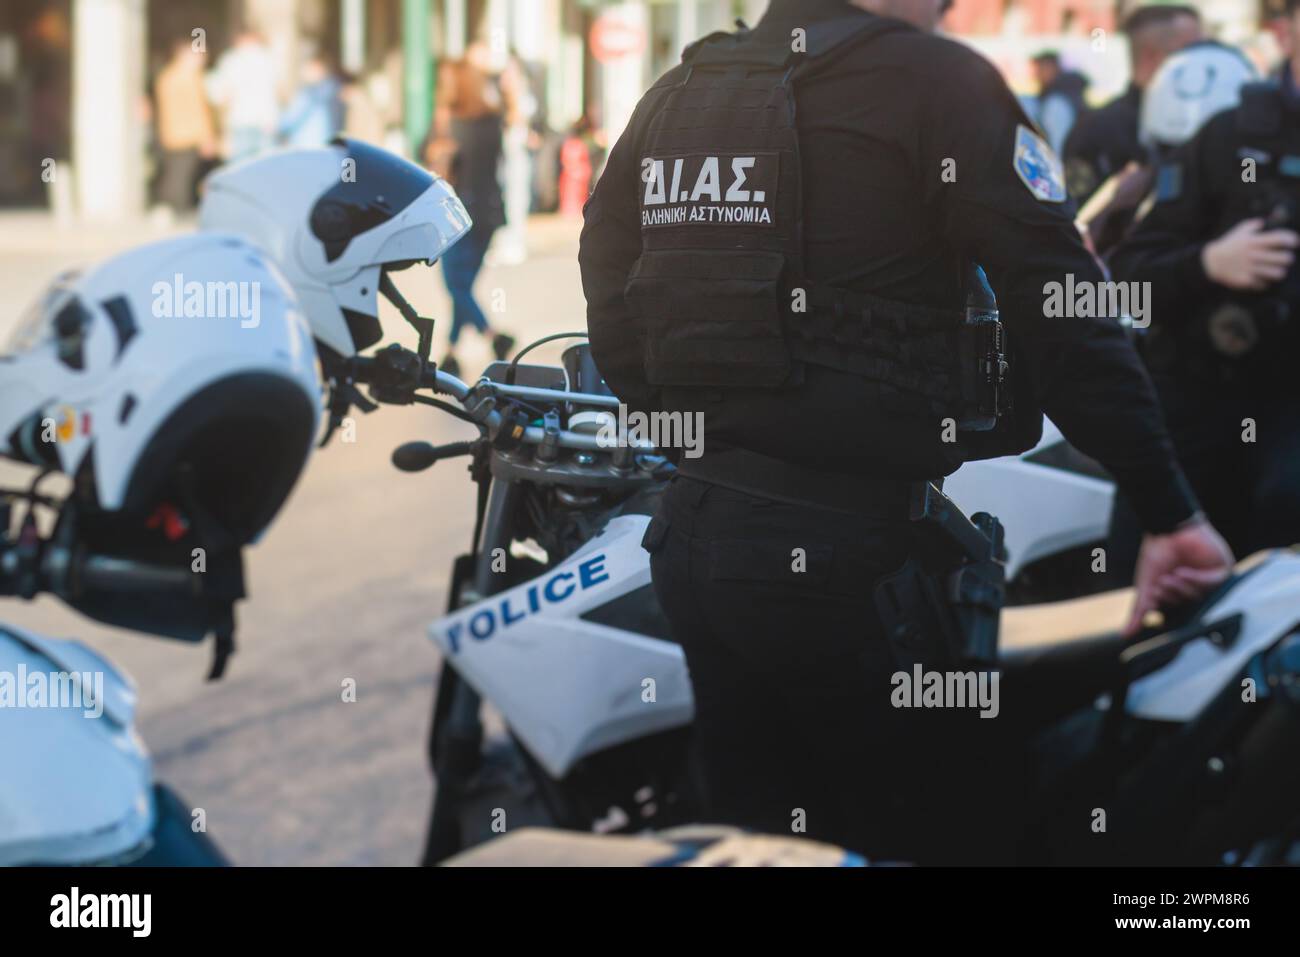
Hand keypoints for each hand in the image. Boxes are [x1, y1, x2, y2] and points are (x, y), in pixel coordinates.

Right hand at [1125, 516, 1233, 636]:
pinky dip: (1197, 579)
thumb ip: (1140, 612)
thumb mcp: (1145, 586)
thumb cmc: (1156, 553)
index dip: (1166, 602)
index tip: (1155, 593)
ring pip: (1201, 595)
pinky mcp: (1222, 569)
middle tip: (1162, 582)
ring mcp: (1210, 579)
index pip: (1177, 609)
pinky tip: (1184, 570)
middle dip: (1173, 594)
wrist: (1166, 529)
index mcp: (1180, 593)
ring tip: (1173, 573)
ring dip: (1184, 586)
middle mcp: (1196, 588)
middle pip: (1189, 604)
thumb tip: (1126, 634)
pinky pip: (1214, 583)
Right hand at [1201, 218, 1298, 290]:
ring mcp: (1251, 269)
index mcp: (1254, 242)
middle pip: (1284, 258)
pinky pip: (1265, 283)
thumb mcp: (1239, 230)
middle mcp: (1254, 255)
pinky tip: (1263, 278)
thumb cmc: (1228, 244)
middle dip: (1288, 258)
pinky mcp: (1246, 281)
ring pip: (1278, 273)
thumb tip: (1267, 221)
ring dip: (1280, 271)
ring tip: (1278, 269)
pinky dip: (1266, 281)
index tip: (1294, 242)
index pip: (1281, 239)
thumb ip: (1255, 225)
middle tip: (1285, 258)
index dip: (1291, 240)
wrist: (1210, 262)